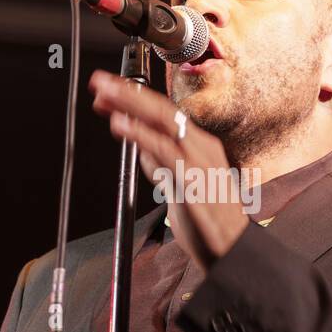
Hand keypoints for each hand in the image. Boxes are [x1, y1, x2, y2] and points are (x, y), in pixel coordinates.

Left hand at [89, 70, 249, 269]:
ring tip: (104, 95)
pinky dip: (139, 133)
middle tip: (100, 82)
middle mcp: (201, 146)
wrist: (232, 249)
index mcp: (200, 146)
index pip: (164, 113)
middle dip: (128, 92)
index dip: (135, 100)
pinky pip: (162, 148)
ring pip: (162, 120)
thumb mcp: (179, 187)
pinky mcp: (192, 176)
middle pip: (161, 108)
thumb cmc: (208, 222)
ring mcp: (198, 159)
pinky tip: (119, 125)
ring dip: (129, 104)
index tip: (109, 94)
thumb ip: (161, 166)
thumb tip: (141, 148)